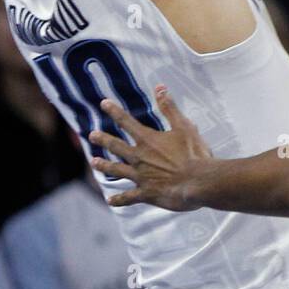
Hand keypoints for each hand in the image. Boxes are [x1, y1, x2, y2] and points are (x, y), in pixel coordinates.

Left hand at [88, 87, 212, 210]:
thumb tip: (159, 88)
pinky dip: (119, 200)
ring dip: (105, 165)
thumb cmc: (193, 154)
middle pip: (116, 146)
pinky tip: (110, 201)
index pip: (127, 122)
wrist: (197, 182)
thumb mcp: (184, 126)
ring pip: (117, 170)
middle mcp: (139, 157)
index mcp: (148, 140)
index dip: (114, 111)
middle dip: (103, 139)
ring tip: (94, 162)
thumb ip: (169, 108)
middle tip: (91, 134)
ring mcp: (141, 176)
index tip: (103, 103)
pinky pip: (128, 197)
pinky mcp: (146, 193)